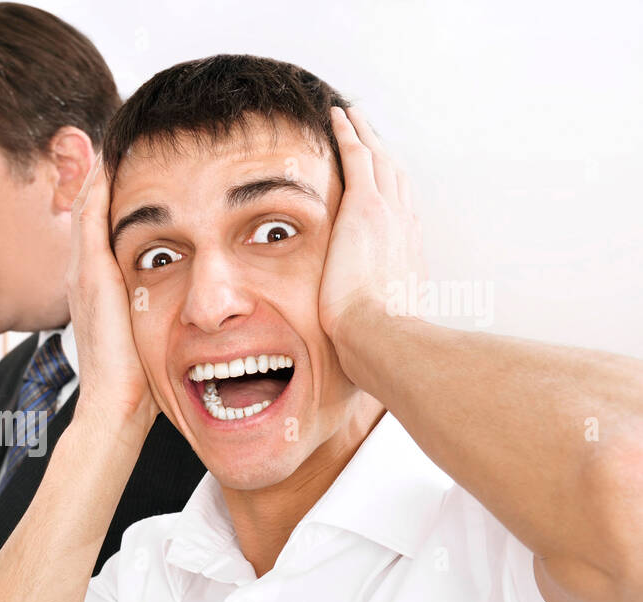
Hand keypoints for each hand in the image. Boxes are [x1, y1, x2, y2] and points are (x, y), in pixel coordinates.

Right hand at [67, 157, 158, 428]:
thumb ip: (161, 308)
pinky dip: (100, 183)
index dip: (116, 192)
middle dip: (105, 171)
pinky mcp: (90, 273)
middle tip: (123, 134)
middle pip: (88, 205)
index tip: (140, 164)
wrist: (116, 405)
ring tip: (118, 134)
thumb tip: (198, 302)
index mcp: (96, 285)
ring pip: (87, 203)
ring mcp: (82, 271)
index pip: (101, 224)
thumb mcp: (151, 331)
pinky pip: (91, 214)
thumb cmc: (141, 379)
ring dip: (103, 168)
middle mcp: (83, 272)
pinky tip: (114, 156)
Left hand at [318, 105, 426, 352]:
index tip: (381, 179)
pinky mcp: (364, 207)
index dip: (390, 190)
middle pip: (394, 177)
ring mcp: (388, 214)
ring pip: (378, 159)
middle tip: (369, 132)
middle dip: (381, 152)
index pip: (399, 211)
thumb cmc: (379, 343)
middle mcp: (404, 227)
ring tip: (351, 115)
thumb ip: (379, 321)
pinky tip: (338, 115)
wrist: (380, 337)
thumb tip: (372, 341)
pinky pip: (357, 156)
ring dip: (365, 134)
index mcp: (406, 254)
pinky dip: (349, 133)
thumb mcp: (385, 327)